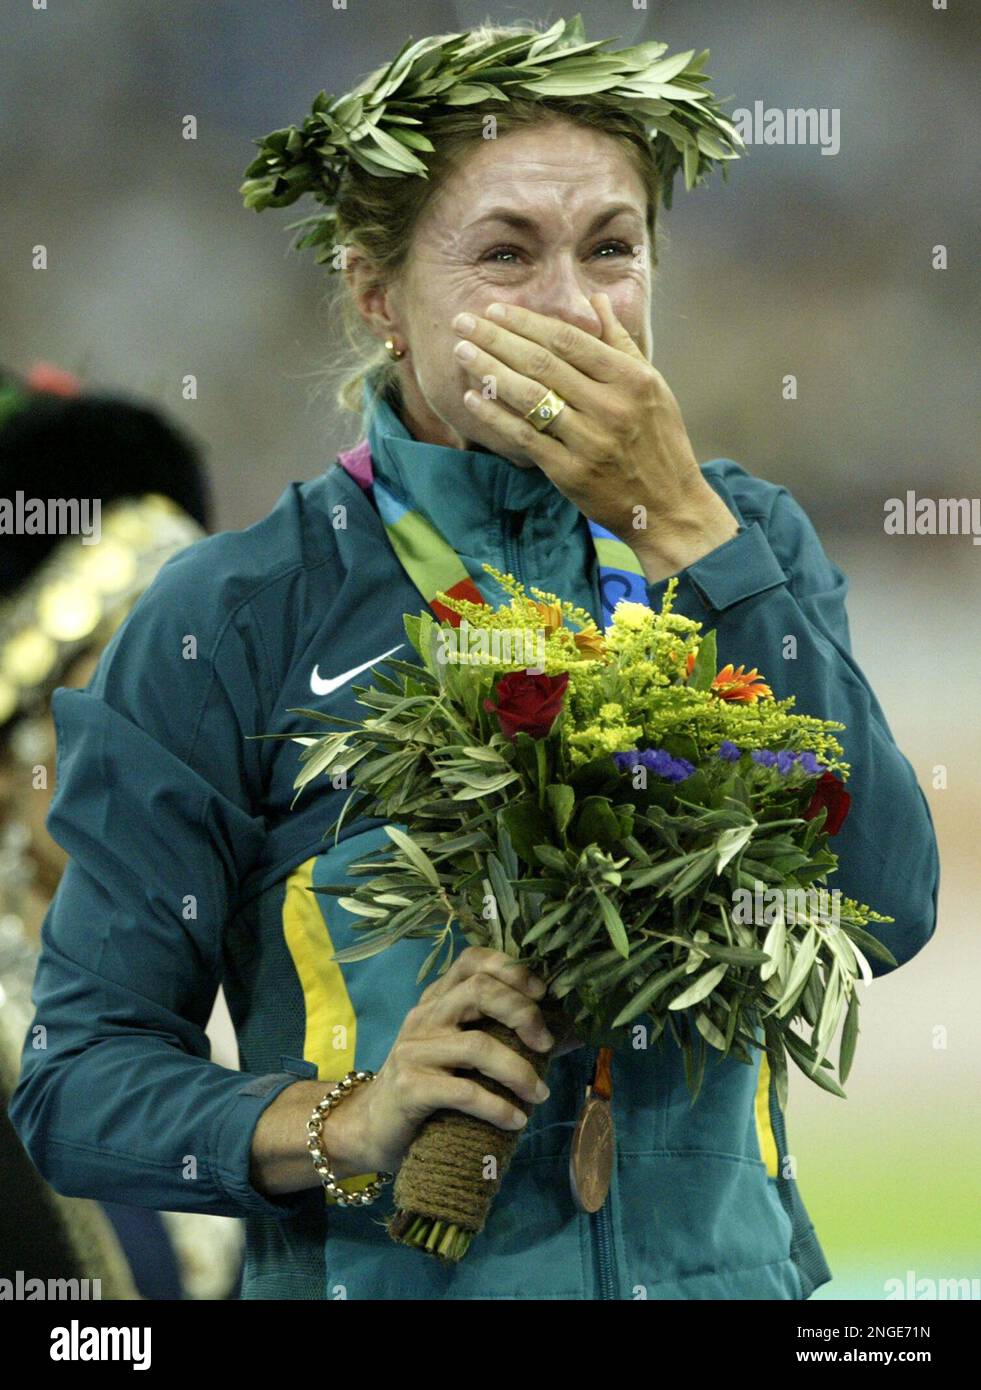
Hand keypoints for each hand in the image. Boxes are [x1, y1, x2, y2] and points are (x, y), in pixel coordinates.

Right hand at [350, 946, 574, 1175]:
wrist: (373, 1128)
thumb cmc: (429, 1087)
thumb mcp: (462, 1055)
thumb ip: (504, 1038)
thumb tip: (572, 1034)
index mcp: (438, 1000)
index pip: (472, 961)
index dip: (512, 969)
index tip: (542, 994)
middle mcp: (425, 1016)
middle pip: (480, 990)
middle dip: (523, 1013)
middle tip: (546, 1044)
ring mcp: (414, 1050)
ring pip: (477, 1045)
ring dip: (519, 1071)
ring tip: (540, 1094)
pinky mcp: (410, 1087)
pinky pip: (464, 1091)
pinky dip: (498, 1106)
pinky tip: (515, 1119)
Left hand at [452, 295, 739, 579]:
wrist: (668, 506)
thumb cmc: (659, 442)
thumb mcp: (652, 385)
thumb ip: (620, 342)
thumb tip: (595, 300)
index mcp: (630, 378)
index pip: (567, 339)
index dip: (526, 322)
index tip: (495, 309)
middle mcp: (610, 406)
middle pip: (542, 362)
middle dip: (497, 337)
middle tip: (463, 320)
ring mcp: (589, 440)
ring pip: (529, 396)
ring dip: (489, 369)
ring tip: (461, 351)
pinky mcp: (570, 472)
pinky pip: (524, 437)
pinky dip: (495, 416)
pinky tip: (471, 397)